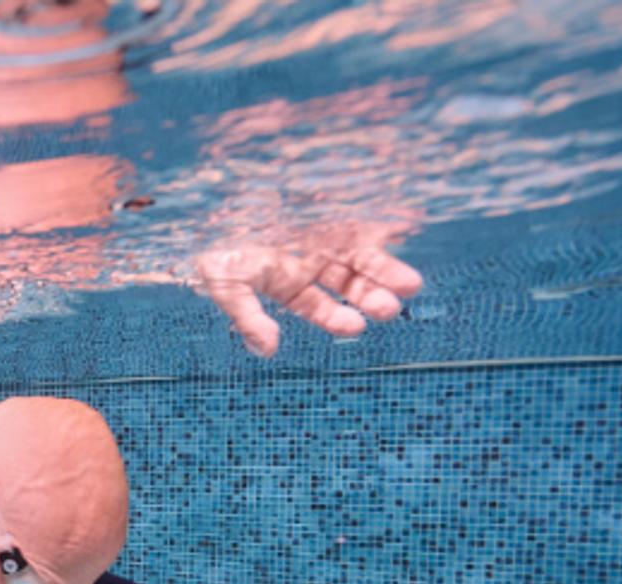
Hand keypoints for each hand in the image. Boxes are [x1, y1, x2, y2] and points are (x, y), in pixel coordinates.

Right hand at [193, 224, 423, 357]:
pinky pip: (363, 216)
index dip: (336, 317)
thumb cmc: (215, 242)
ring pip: (361, 255)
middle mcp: (310, 259)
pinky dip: (387, 225)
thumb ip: (248, 317)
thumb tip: (269, 351)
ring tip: (411, 286)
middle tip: (390, 310)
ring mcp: (323, 230)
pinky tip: (407, 232)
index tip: (356, 327)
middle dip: (370, 297)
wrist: (210, 195)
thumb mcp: (226, 284)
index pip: (317, 307)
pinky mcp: (332, 203)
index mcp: (287, 282)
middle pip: (348, 282)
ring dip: (385, 270)